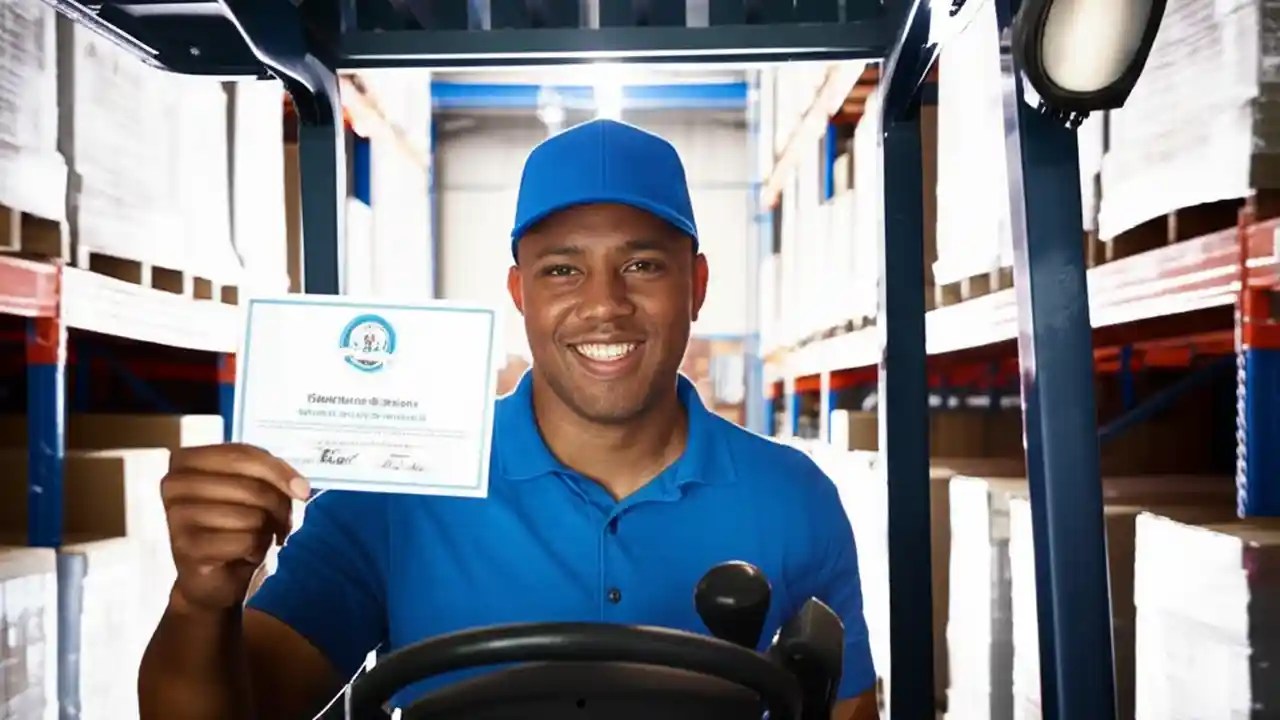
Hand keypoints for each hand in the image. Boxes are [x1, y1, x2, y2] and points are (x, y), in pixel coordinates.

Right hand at [161, 443, 310, 611]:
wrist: (213, 578)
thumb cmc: (233, 527)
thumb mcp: (252, 491)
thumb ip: (272, 477)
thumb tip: (300, 488)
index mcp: (188, 461)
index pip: (242, 454)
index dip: (278, 471)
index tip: (302, 490)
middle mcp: (175, 484)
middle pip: (250, 487)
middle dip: (277, 507)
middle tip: (282, 522)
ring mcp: (176, 516)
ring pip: (249, 516)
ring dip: (265, 531)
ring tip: (258, 538)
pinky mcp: (186, 547)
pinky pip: (243, 541)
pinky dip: (254, 549)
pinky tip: (244, 554)